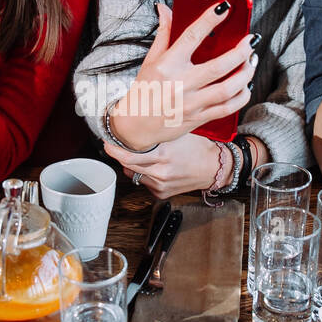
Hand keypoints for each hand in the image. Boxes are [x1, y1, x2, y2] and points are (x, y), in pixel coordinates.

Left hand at [105, 133, 231, 198]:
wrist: (214, 168)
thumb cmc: (198, 148)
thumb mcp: (178, 135)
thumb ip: (156, 134)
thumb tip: (136, 128)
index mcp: (163, 155)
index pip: (129, 155)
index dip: (114, 150)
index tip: (107, 143)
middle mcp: (160, 172)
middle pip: (127, 166)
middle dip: (120, 156)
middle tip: (115, 147)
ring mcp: (160, 185)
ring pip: (134, 175)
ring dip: (133, 165)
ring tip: (145, 156)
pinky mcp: (161, 193)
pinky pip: (144, 183)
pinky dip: (145, 174)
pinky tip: (156, 167)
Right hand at [109, 2, 255, 149]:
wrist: (136, 126)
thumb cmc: (144, 91)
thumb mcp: (150, 60)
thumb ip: (163, 33)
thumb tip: (165, 9)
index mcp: (168, 65)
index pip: (191, 37)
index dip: (209, 20)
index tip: (224, 7)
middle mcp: (181, 84)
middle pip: (219, 66)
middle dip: (241, 51)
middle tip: (250, 41)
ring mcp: (191, 104)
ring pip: (228, 89)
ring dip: (246, 74)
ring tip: (252, 62)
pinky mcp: (199, 119)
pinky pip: (227, 108)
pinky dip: (242, 96)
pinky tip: (246, 86)